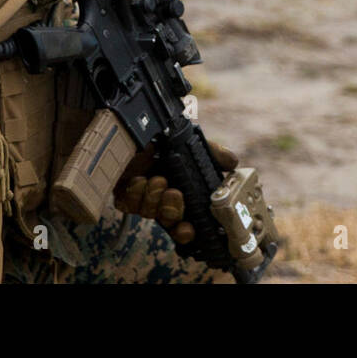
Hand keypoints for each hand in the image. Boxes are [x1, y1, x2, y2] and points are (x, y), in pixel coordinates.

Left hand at [113, 140, 238, 244]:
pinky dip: (135, 193)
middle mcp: (162, 198)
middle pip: (170, 221)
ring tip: (156, 179)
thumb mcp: (189, 140)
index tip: (188, 229)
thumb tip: (234, 162)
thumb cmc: (160, 135)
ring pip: (150, 214)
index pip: (186, 221)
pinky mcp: (123, 195)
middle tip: (174, 194)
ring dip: (154, 198)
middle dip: (172, 211)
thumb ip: (212, 151)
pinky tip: (138, 179)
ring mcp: (142, 198)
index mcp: (181, 190)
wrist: (130, 126)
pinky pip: (129, 205)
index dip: (187, 231)